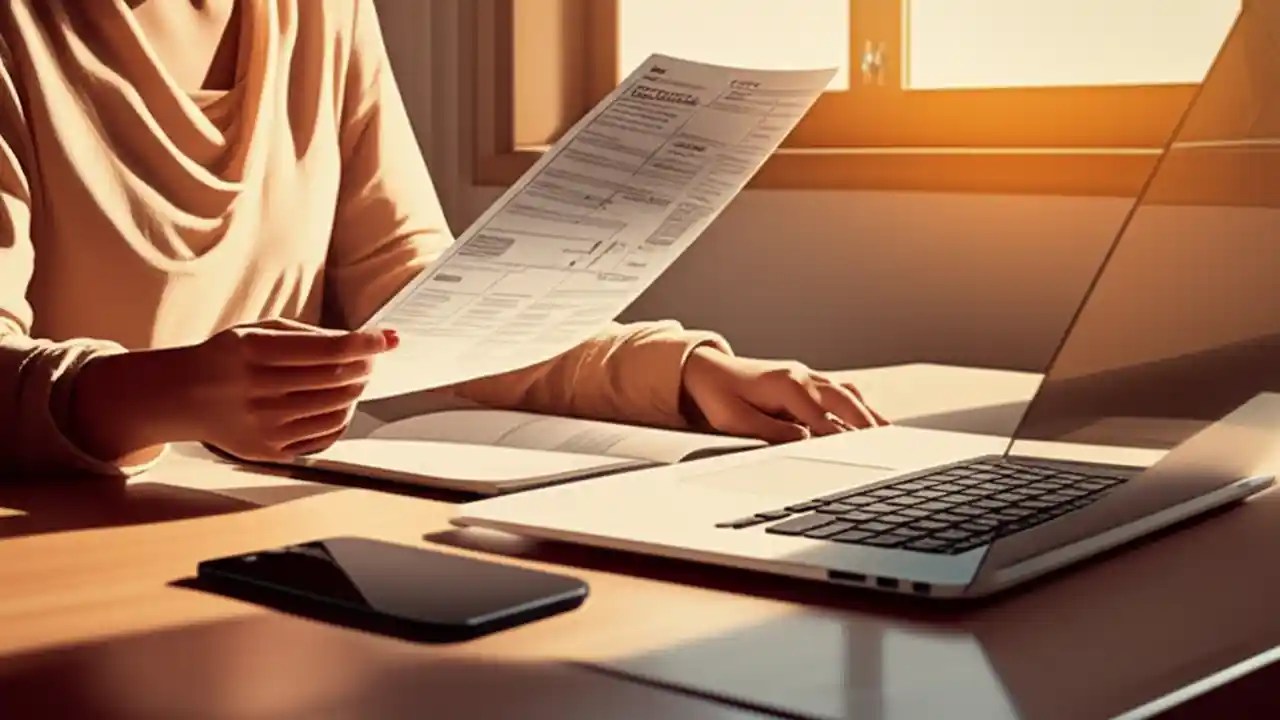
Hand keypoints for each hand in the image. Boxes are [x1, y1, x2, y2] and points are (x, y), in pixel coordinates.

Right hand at [176, 318, 397, 460]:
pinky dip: (341, 417)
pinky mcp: (269, 450)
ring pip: (337, 409)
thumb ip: (312, 336)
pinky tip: (337, 403)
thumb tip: (365, 342)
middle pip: (337, 380)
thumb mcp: (260, 331)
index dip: (365, 344)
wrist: (183, 397)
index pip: (328, 350)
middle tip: (370, 358)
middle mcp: (258, 390)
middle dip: (364, 366)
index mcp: (253, 351)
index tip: (386, 339)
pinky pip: (325, 435)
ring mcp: (264, 425)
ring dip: (355, 391)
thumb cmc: (230, 357)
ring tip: (353, 378)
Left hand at [680, 347, 886, 443]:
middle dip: (866, 423)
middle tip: (887, 446)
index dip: (839, 437)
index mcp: (784, 386)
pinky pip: (842, 391)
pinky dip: (861, 405)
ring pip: (847, 393)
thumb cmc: (719, 396)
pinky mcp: (808, 381)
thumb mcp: (734, 420)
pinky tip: (874, 421)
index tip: (859, 455)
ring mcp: (807, 376)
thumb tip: (804, 441)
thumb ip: (769, 430)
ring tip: (891, 435)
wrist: (707, 371)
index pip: (819, 417)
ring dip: (869, 413)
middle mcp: (801, 376)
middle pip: (843, 400)